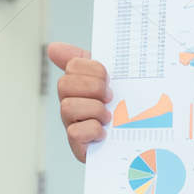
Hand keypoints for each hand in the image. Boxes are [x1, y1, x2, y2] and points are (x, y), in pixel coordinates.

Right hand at [48, 42, 111, 163]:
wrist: (140, 138)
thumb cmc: (122, 108)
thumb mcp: (108, 79)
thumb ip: (85, 61)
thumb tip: (53, 48)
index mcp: (78, 85)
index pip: (73, 66)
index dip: (94, 70)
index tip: (108, 79)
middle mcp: (70, 103)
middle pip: (65, 84)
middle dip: (93, 88)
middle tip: (109, 97)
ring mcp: (71, 124)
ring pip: (68, 107)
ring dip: (95, 110)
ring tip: (108, 117)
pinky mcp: (77, 145)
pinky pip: (75, 132)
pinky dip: (93, 130)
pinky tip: (103, 133)